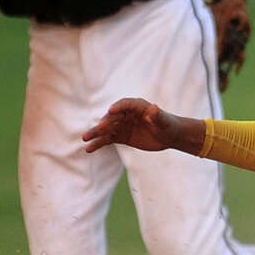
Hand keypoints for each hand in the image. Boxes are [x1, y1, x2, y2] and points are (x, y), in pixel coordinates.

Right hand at [82, 98, 203, 154]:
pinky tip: (89, 149)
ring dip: (96, 134)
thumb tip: (154, 108)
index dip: (118, 107)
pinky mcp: (121, 137)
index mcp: (137, 106)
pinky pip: (107, 140)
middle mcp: (126, 114)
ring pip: (107, 129)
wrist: (168, 135)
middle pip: (113, 117)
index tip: (111, 111)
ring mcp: (122, 125)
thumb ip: (157, 115)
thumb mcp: (164, 121)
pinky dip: (98, 144)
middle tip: (99, 129)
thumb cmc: (168, 124)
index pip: (125, 104)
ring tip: (85, 139)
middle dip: (105, 123)